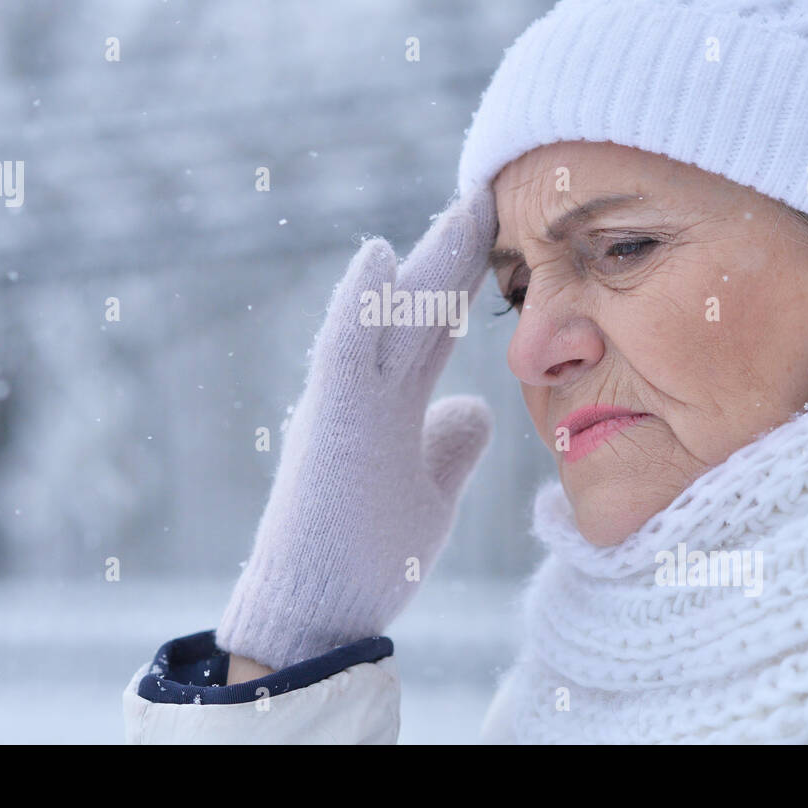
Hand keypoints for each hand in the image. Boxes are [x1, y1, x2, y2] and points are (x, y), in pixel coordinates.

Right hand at [215, 189, 495, 670]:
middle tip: (486, 196)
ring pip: (390, 319)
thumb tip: (475, 408)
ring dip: (427, 262)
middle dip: (455, 254)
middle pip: (419, 311)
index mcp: (391, 409)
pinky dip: (357, 305)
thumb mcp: (428, 497)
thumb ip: (449, 447)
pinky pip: (344, 354)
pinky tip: (378, 256)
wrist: (312, 612)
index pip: (434, 332)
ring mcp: (346, 409)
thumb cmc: (364, 559)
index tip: (495, 237)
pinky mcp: (329, 430)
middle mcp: (368, 396)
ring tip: (462, 208)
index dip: (463, 284)